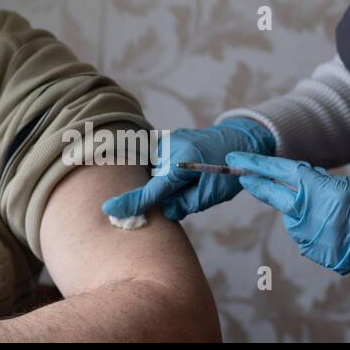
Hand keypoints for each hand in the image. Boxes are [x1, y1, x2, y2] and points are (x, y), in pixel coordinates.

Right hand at [102, 118, 274, 221]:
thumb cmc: (230, 169)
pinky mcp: (169, 139)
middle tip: (191, 191)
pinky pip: (161, 163)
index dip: (131, 203)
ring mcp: (169, 141)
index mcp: (183, 163)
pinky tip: (189, 170)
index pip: (152, 190)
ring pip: (157, 173)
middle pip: (154, 182)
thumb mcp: (212, 194)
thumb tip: (164, 210)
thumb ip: (185, 204)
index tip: (109, 210)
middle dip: (165, 193)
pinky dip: (169, 172)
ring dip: (168, 182)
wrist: (241, 139)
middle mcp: (170, 148)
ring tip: (194, 178)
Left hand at [227, 152, 349, 290]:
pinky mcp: (320, 256)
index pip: (283, 174)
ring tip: (334, 212)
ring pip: (293, 220)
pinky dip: (315, 231)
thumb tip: (298, 180)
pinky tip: (338, 230)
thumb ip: (321, 183)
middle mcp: (313, 216)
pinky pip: (307, 237)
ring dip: (301, 212)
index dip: (259, 166)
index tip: (238, 160)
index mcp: (323, 192)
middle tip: (242, 175)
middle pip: (277, 197)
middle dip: (258, 185)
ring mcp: (315, 240)